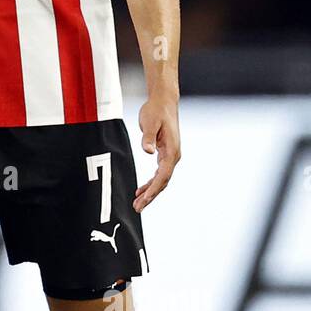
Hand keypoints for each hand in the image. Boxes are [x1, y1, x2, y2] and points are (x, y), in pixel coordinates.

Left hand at [134, 94, 179, 212]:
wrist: (164, 101)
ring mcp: (170, 156)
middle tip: (137, 208)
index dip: (153, 189)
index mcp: (172, 151)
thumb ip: (148, 138)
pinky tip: (141, 190)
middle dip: (150, 196)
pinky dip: (150, 183)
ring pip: (161, 180)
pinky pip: (159, 173)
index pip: (163, 176)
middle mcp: (174, 156)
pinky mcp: (165, 153)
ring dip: (150, 192)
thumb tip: (148, 151)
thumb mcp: (150, 123)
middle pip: (162, 182)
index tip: (144, 199)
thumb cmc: (156, 111)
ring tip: (137, 204)